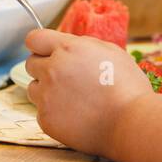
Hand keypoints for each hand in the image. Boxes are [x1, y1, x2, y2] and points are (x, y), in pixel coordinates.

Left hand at [23, 28, 154, 158]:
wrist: (130, 123)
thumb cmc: (127, 87)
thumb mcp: (111, 51)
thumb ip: (83, 45)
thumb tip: (68, 46)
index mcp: (68, 49)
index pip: (34, 39)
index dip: (41, 46)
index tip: (47, 52)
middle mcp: (52, 70)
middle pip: (31, 63)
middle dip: (45, 68)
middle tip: (65, 78)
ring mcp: (46, 96)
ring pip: (34, 88)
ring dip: (47, 91)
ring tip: (72, 99)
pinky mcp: (46, 119)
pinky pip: (41, 112)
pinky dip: (54, 113)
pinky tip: (75, 115)